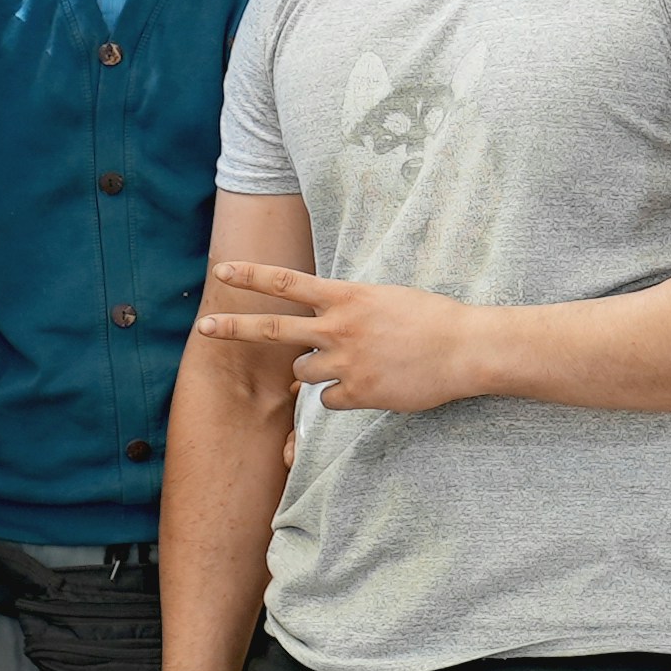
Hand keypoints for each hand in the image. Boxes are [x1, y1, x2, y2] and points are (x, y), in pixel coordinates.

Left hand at [197, 261, 485, 412]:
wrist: (466, 348)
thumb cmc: (432, 319)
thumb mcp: (385, 298)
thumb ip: (349, 309)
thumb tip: (323, 325)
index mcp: (347, 297)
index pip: (287, 282)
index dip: (252, 275)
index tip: (223, 270)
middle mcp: (339, 327)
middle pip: (274, 330)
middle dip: (235, 329)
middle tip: (205, 328)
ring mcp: (346, 362)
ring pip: (304, 373)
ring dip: (315, 372)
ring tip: (352, 364)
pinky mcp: (359, 392)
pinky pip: (329, 401)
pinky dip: (342, 396)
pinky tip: (371, 386)